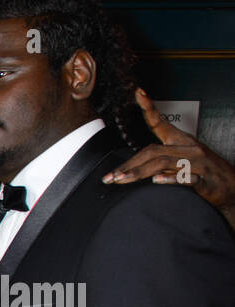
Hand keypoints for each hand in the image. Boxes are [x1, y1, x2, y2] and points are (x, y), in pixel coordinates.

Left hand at [104, 89, 234, 224]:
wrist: (233, 186)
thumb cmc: (205, 173)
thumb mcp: (183, 161)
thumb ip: (161, 159)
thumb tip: (134, 164)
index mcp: (182, 141)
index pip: (161, 122)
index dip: (149, 107)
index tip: (138, 93)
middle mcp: (188, 148)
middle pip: (153, 151)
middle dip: (129, 164)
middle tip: (110, 177)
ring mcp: (197, 163)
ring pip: (164, 162)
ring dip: (139, 172)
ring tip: (121, 180)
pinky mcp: (204, 179)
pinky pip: (186, 177)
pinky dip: (171, 178)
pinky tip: (157, 181)